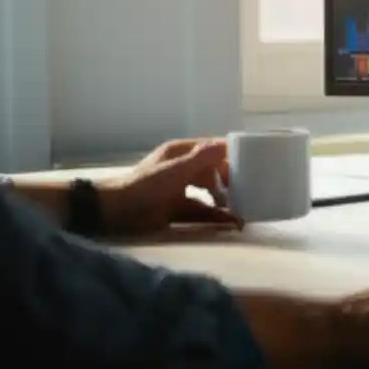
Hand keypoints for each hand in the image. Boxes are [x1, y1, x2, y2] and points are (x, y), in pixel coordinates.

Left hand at [98, 138, 241, 234]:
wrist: (114, 213)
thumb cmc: (143, 187)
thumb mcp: (174, 171)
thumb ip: (201, 159)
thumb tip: (227, 145)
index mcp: (182, 153)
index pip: (214, 149)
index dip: (233, 155)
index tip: (254, 164)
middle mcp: (183, 168)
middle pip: (215, 172)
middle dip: (232, 183)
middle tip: (251, 192)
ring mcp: (180, 189)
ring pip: (210, 193)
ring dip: (226, 202)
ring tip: (244, 211)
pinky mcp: (177, 209)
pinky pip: (202, 211)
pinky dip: (215, 217)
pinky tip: (230, 223)